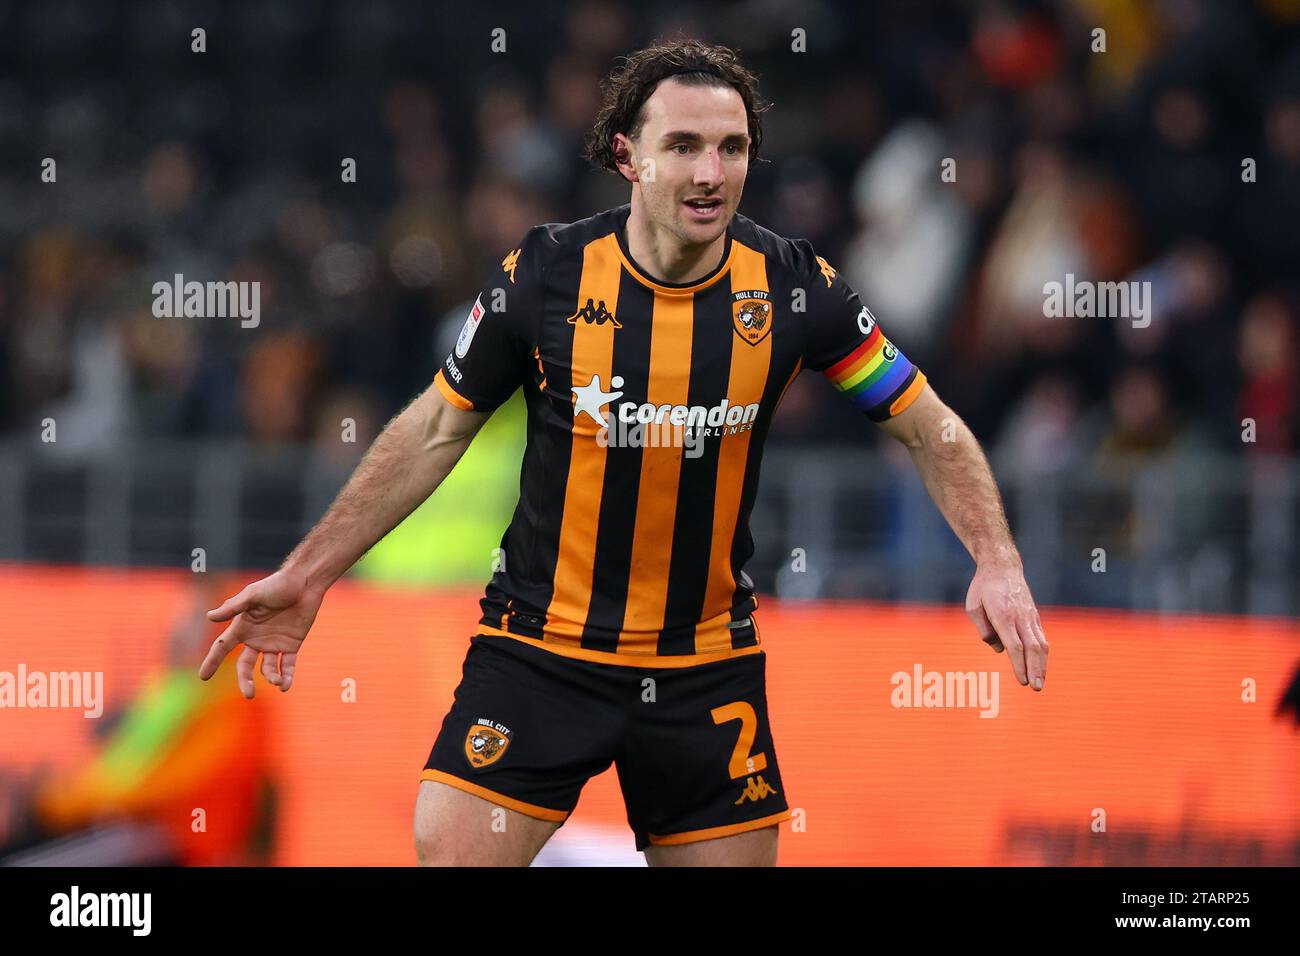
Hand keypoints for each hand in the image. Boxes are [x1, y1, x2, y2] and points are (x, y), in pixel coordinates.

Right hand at [198, 568, 324, 697]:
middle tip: (249, 694)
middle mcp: (256, 639)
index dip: (212, 662)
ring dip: (272, 677)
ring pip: (268, 669)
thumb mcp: (253, 595)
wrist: (305, 583)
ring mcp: (274, 643)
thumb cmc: (277, 585)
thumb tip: (209, 617)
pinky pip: (287, 666)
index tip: (203, 677)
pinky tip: (285, 685)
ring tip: (277, 681)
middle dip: (245, 681)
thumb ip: (233, 607)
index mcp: (243, 627)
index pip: (222, 648)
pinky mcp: (292, 645)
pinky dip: (287, 677)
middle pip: (245, 666)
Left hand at [965, 559, 1047, 690]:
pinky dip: (1043, 654)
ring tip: (1041, 683)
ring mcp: (1030, 616)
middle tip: (1036, 688)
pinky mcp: (1034, 616)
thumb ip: (983, 628)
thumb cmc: (983, 588)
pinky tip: (1042, 667)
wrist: (1003, 567)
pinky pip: (1041, 638)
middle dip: (1035, 670)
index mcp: (1003, 615)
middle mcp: (1020, 617)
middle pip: (1032, 647)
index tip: (1022, 681)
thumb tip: (997, 648)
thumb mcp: (973, 606)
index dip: (1019, 665)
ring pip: (1040, 644)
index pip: (1015, 645)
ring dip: (1042, 665)